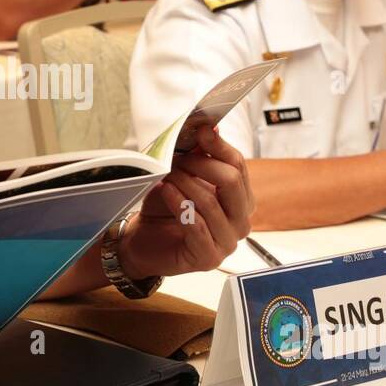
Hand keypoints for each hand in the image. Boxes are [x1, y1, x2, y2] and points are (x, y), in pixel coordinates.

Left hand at [119, 126, 252, 279]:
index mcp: (241, 200)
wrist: (144, 241)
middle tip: (176, 159)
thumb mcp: (182, 176)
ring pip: (211, 202)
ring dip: (184, 183)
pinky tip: (165, 191)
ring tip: (166, 175)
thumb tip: (210, 127)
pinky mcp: (209, 258)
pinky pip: (197, 225)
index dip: (218, 146)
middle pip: (230, 181)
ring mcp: (227, 242)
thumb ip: (198, 154)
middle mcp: (240, 221)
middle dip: (200, 164)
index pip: (238, 165)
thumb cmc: (165, 210)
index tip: (200, 131)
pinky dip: (179, 204)